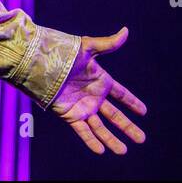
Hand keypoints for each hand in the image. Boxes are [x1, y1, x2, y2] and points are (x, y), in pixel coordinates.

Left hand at [50, 27, 146, 153]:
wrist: (37, 62)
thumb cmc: (62, 52)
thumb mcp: (87, 48)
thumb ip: (108, 44)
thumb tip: (126, 31)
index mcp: (100, 80)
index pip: (121, 94)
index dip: (132, 102)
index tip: (144, 111)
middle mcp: (92, 96)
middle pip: (114, 115)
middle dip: (128, 127)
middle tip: (142, 139)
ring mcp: (81, 106)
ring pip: (100, 126)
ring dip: (111, 139)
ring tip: (123, 151)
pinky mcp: (68, 114)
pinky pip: (82, 130)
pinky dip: (91, 140)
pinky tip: (101, 150)